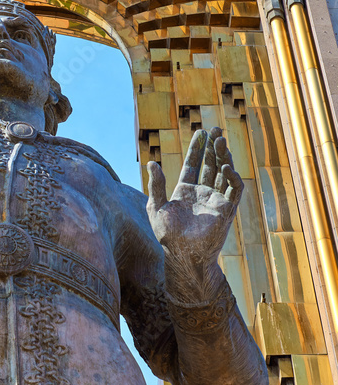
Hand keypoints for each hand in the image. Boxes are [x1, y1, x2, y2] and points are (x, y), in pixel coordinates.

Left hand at [146, 128, 242, 300]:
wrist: (182, 254)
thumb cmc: (167, 235)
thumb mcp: (156, 206)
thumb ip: (156, 184)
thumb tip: (152, 162)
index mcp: (185, 191)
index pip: (193, 164)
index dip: (197, 149)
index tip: (201, 133)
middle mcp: (202, 193)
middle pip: (210, 165)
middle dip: (213, 147)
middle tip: (216, 130)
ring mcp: (215, 200)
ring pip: (223, 173)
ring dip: (223, 156)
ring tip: (221, 140)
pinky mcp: (226, 210)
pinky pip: (234, 190)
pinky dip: (232, 177)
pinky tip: (225, 166)